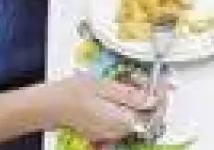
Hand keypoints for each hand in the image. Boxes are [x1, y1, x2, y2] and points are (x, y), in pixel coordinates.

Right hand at [40, 73, 163, 143]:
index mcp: (121, 120)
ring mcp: (109, 133)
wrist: (49, 105)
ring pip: (134, 118)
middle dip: (150, 99)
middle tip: (150, 81)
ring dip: (138, 103)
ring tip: (136, 85)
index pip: (151, 113)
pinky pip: (121, 120)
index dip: (160, 97)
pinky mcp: (102, 131)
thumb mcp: (104, 86)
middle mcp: (117, 131)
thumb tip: (151, 99)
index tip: (164, 84)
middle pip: (144, 116)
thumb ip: (130, 94)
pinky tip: (122, 95)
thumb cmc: (72, 93)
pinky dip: (126, 108)